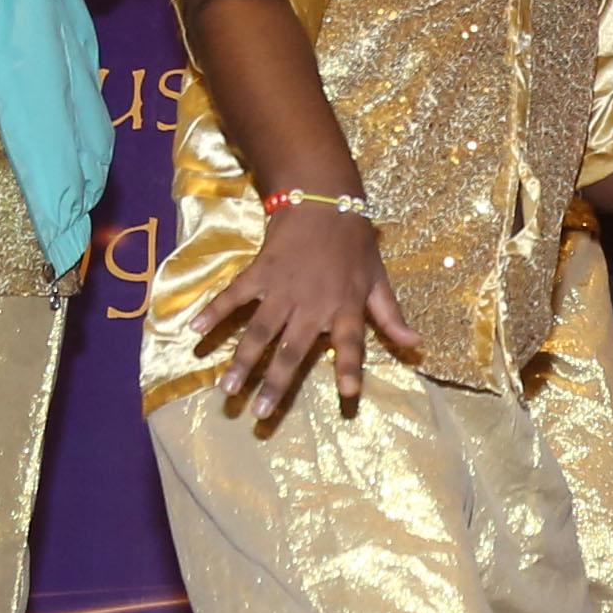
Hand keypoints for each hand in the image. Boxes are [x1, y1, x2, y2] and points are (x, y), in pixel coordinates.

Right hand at [195, 198, 420, 420]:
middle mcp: (312, 303)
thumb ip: (391, 316)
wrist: (323, 199)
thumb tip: (417, 346)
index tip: (348, 395)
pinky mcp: (259, 272)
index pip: (351, 343)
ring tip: (226, 390)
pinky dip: (214, 311)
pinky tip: (194, 331)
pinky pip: (234, 295)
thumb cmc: (354, 243)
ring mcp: (282, 289)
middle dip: (275, 383)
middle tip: (260, 413)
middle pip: (293, 350)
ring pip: (259, 331)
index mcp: (345, 306)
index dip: (350, 368)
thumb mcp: (379, 278)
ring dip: (241, 361)